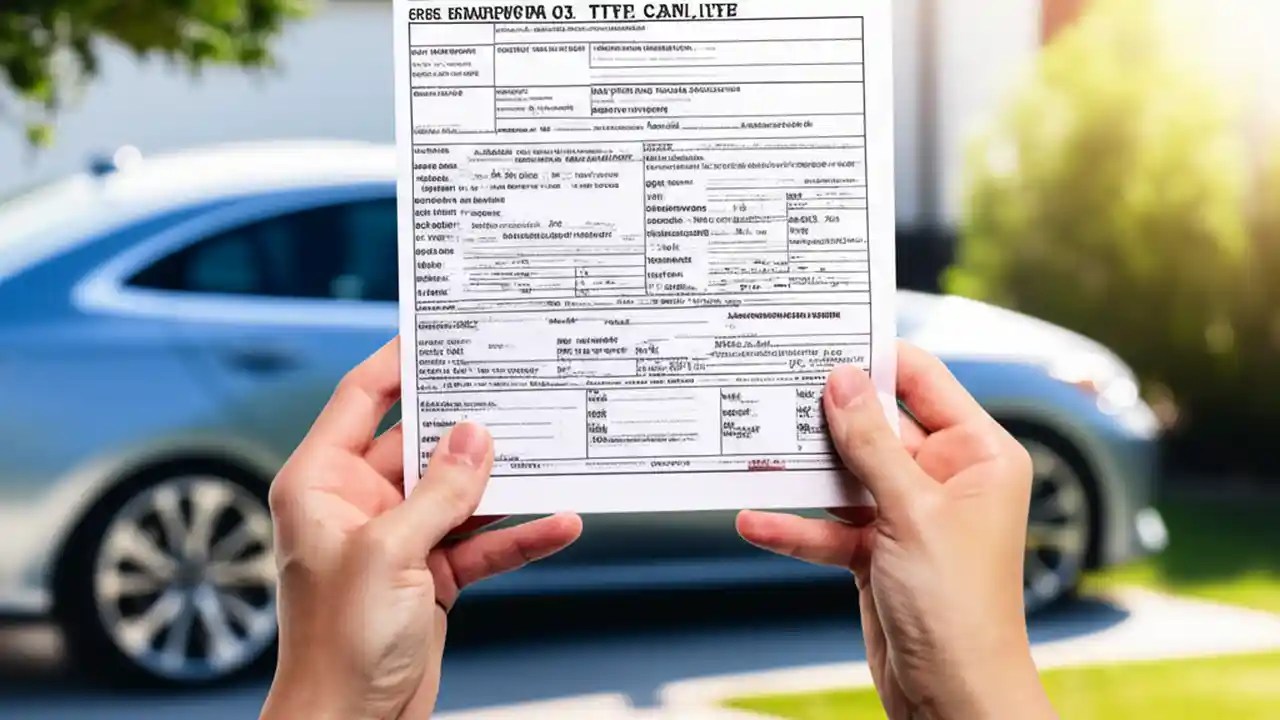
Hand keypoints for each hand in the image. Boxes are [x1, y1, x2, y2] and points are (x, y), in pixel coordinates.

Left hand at [260, 338, 582, 719]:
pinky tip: (558, 523)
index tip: (439, 332)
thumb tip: (475, 437)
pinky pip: (481, 542)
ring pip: (459, 492)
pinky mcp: (431, 575)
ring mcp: (399, 539)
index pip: (360, 399)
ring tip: (553, 451)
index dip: (397, 361)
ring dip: (503, 481)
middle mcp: (358, 504)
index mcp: (321, 483)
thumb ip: (439, 493)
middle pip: (421, 444)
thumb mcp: (390, 555)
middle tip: (516, 387)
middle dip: (469, 424)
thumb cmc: (338, 645)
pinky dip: (517, 535)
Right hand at [737, 343, 1055, 719]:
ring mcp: (909, 516)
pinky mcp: (878, 552)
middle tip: (774, 391)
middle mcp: (947, 478)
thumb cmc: (960, 608)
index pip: (923, 381)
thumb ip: (871, 443)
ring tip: (753, 452)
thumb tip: (842, 380)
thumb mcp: (910, 512)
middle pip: (877, 427)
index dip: (874, 360)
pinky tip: (757, 521)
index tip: (823, 340)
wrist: (954, 697)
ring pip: (847, 476)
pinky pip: (832, 526)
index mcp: (978, 454)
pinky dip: (798, 526)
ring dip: (804, 474)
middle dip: (826, 418)